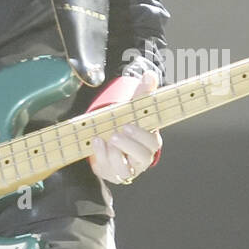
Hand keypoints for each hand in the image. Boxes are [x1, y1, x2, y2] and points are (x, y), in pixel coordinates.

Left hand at [88, 70, 161, 185]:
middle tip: (115, 135)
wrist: (111, 143)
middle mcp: (140, 159)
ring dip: (113, 153)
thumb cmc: (127, 126)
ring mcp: (127, 168)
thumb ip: (142, 94)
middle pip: (142, 157)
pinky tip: (95, 143)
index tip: (128, 125)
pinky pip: (108, 170)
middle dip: (128, 146)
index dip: (141, 136)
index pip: (153, 143)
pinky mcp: (112, 173)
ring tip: (104, 140)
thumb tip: (150, 75)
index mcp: (149, 142)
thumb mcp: (133, 109)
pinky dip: (100, 157)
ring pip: (124, 169)